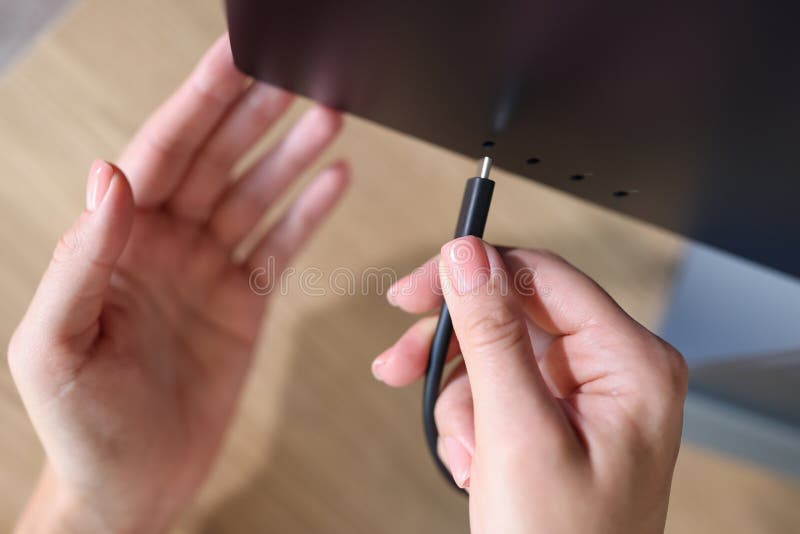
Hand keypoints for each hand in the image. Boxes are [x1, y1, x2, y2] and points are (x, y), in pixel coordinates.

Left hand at [9, 36, 348, 532]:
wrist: (130, 486)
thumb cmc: (80, 424)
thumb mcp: (56, 342)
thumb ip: (82, 257)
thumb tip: (109, 177)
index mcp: (115, 244)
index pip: (159, 152)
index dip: (197, 101)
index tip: (231, 59)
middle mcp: (164, 247)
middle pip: (216, 160)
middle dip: (254, 113)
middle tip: (294, 73)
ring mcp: (207, 271)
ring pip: (255, 194)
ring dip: (290, 154)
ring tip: (326, 116)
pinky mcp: (243, 303)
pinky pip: (280, 246)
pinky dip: (308, 211)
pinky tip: (331, 180)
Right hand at [373, 237, 687, 533]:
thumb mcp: (517, 434)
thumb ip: (490, 336)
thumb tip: (466, 257)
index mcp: (630, 363)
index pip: (541, 277)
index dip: (471, 275)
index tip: (413, 292)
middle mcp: (614, 372)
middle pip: (513, 316)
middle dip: (454, 350)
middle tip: (399, 364)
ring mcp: (586, 399)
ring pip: (496, 357)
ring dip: (461, 402)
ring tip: (465, 452)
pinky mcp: (558, 422)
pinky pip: (497, 393)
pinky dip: (471, 424)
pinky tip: (475, 463)